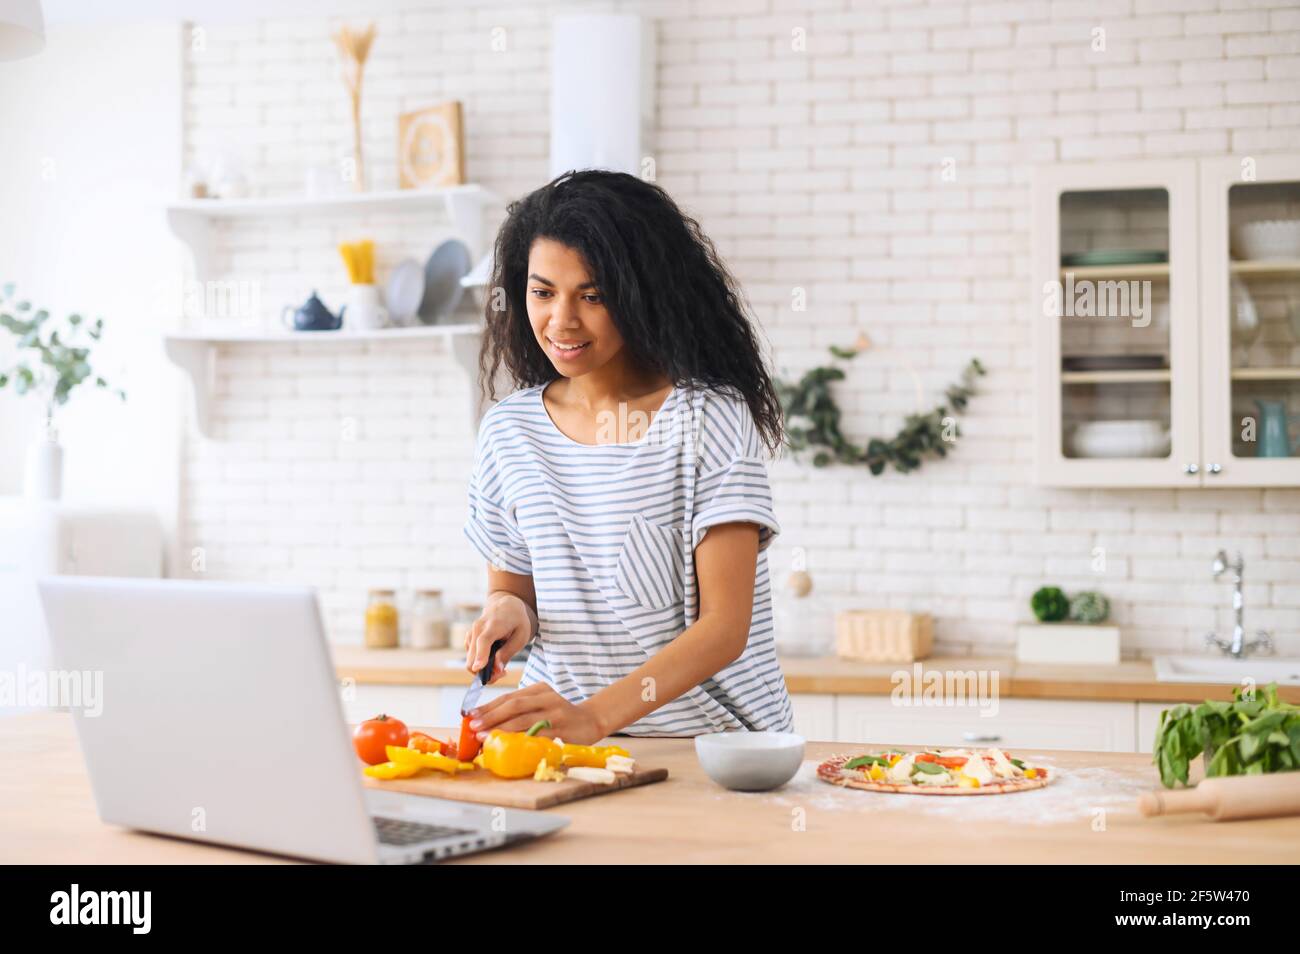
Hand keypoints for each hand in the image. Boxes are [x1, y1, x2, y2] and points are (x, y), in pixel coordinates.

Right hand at [464, 592, 533, 682]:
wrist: (505, 605)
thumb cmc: (516, 621)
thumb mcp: (521, 636)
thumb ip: (508, 653)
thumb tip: (496, 669)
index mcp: (494, 624)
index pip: (483, 641)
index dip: (480, 656)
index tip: (478, 668)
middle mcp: (478, 628)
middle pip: (473, 656)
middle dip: (486, 672)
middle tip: (503, 673)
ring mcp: (471, 633)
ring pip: (470, 661)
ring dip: (483, 669)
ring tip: (500, 664)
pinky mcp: (468, 639)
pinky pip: (471, 658)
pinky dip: (480, 663)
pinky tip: (493, 659)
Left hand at [469, 683, 605, 745]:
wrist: (591, 721)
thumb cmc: (560, 715)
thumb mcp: (542, 704)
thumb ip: (520, 709)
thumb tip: (487, 721)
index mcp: (539, 689)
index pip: (509, 697)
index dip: (488, 707)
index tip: (471, 716)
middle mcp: (547, 698)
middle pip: (514, 706)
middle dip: (491, 717)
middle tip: (474, 726)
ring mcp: (555, 714)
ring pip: (523, 720)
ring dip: (501, 729)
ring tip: (484, 737)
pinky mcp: (562, 730)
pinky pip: (537, 736)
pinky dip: (520, 741)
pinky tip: (508, 746)